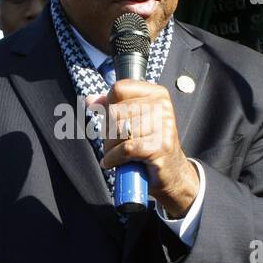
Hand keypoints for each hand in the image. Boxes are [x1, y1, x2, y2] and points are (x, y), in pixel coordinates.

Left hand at [89, 80, 198, 216]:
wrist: (172, 173)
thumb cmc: (149, 145)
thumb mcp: (132, 122)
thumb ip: (111, 108)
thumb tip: (90, 100)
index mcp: (156, 94)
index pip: (119, 89)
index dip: (109, 107)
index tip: (114, 122)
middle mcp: (162, 106)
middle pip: (115, 111)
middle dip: (108, 132)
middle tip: (115, 144)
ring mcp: (163, 126)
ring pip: (118, 131)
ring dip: (111, 148)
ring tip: (118, 154)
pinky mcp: (160, 146)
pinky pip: (125, 148)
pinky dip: (114, 158)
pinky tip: (116, 162)